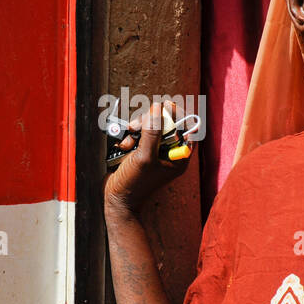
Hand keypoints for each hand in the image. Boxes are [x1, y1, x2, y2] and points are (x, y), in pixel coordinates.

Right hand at [103, 100, 191, 216]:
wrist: (117, 199)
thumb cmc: (135, 184)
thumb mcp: (145, 157)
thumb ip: (152, 132)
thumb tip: (157, 109)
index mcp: (179, 156)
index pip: (187, 128)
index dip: (178, 114)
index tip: (166, 105)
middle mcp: (169, 152)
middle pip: (165, 123)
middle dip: (149, 122)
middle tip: (136, 127)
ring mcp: (154, 151)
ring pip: (149, 127)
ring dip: (136, 130)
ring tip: (127, 143)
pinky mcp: (141, 150)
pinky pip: (137, 134)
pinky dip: (129, 137)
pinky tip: (123, 147)